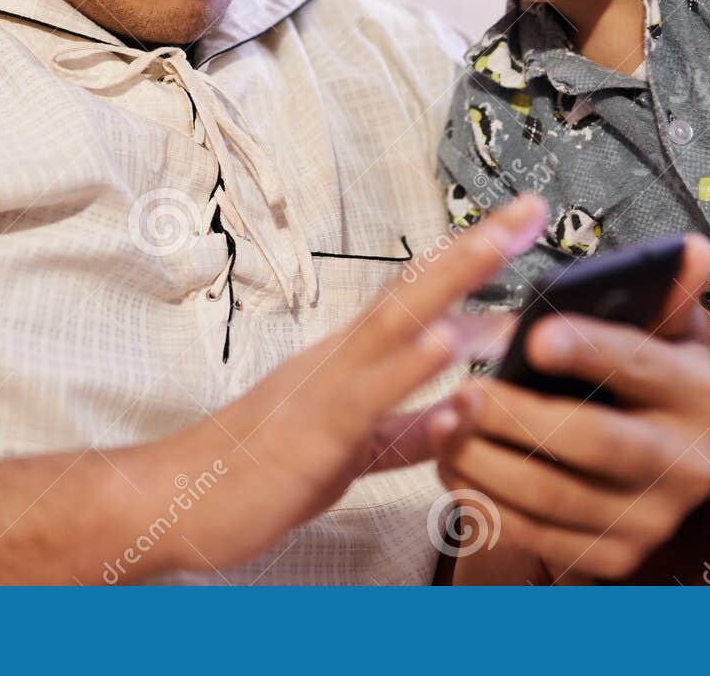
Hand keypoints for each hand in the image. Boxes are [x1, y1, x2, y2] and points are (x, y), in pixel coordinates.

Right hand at [147, 195, 548, 575]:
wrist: (179, 501)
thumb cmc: (260, 472)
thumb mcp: (352, 451)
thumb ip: (410, 432)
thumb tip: (464, 408)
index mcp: (351, 361)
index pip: (418, 295)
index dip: (471, 257)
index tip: (523, 222)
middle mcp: (342, 360)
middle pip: (415, 290)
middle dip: (475, 249)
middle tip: (530, 209)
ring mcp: (329, 390)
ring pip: (396, 325)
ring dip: (451, 284)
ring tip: (497, 246)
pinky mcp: (318, 435)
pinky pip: (371, 399)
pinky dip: (411, 370)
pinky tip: (447, 346)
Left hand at [431, 234, 709, 581]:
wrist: (662, 466)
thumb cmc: (648, 379)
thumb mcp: (666, 332)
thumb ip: (662, 293)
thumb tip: (689, 248)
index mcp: (709, 397)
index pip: (643, 367)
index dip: (590, 351)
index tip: (535, 336)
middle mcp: (693, 467)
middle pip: (595, 441)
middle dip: (520, 416)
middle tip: (462, 392)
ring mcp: (653, 520)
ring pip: (555, 495)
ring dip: (488, 460)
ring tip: (442, 423)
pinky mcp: (615, 558)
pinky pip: (538, 537)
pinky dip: (488, 503)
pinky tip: (453, 467)